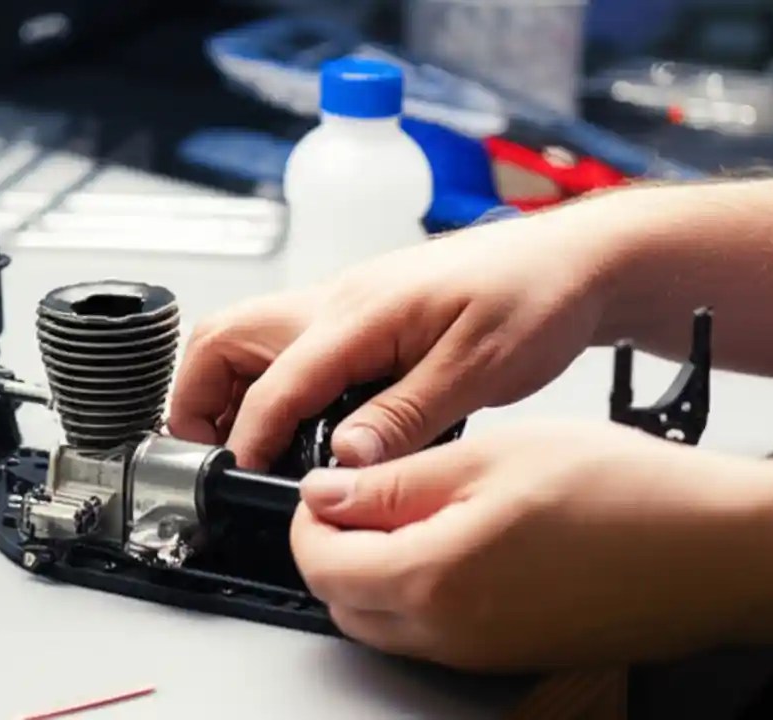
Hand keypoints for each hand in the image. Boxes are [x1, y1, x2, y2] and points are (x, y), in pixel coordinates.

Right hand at [168, 212, 623, 469]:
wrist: (574, 260)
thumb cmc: (536, 297)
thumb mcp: (477, 369)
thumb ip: (405, 416)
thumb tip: (346, 459)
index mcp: (361, 313)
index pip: (276, 380)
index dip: (247, 437)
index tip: (237, 480)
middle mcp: (339, 301)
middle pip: (225, 337)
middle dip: (199, 396)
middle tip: (212, 453)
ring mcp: (346, 305)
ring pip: (249, 339)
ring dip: (230, 389)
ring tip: (250, 445)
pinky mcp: (362, 315)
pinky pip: (290, 347)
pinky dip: (273, 384)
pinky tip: (303, 423)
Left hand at [289, 420, 772, 670]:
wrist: (717, 548)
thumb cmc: (621, 493)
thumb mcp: (487, 456)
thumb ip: (392, 482)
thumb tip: (325, 493)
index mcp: (431, 579)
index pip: (320, 563)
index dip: (307, 519)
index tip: (323, 486)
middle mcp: (450, 633)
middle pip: (345, 601)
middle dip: (335, 547)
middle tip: (365, 494)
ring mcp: (482, 654)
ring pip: (386, 623)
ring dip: (376, 570)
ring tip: (417, 509)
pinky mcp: (511, 655)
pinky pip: (435, 633)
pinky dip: (421, 590)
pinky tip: (458, 540)